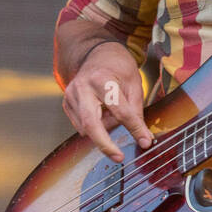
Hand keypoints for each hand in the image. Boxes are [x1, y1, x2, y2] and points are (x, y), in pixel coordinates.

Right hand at [61, 42, 153, 160]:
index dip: (134, 128)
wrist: (96, 53)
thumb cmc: (118, 67)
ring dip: (103, 130)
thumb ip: (136, 111)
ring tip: (113, 115)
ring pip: (86, 127)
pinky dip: (94, 126)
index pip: (120, 110)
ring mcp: (71, 95)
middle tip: (118, 157)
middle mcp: (82, 87)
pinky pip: (81, 125)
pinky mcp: (66, 103)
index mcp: (102, 79)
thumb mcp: (134, 83)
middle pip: (91, 123)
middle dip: (104, 144)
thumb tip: (143, 139)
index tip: (145, 141)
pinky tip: (102, 113)